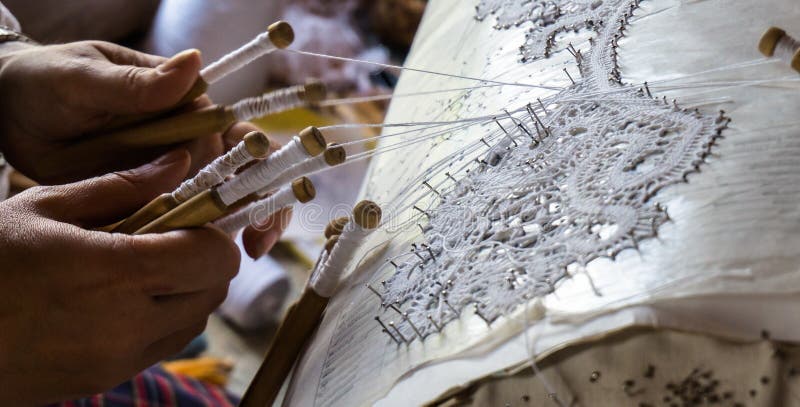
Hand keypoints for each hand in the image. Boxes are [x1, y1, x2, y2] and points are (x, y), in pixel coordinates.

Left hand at [0, 40, 287, 256]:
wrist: (6, 110)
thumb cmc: (49, 79)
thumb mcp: (86, 78)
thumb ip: (138, 82)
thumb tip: (195, 63)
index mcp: (188, 108)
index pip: (242, 136)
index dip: (264, 165)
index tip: (262, 194)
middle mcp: (188, 145)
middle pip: (243, 177)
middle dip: (263, 209)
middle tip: (256, 244)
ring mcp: (166, 178)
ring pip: (216, 209)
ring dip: (234, 234)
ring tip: (240, 258)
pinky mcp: (142, 204)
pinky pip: (173, 229)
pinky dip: (188, 250)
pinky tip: (193, 269)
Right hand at [0, 151, 239, 404]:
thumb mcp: (43, 207)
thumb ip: (121, 186)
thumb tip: (177, 163)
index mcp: (116, 274)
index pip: (213, 258)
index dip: (214, 235)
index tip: (195, 218)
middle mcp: (128, 325)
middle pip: (213, 292)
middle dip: (205, 262)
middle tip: (173, 238)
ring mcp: (117, 360)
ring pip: (193, 323)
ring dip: (187, 292)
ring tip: (146, 267)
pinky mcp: (103, 380)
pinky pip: (161, 346)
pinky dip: (162, 320)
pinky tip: (124, 298)